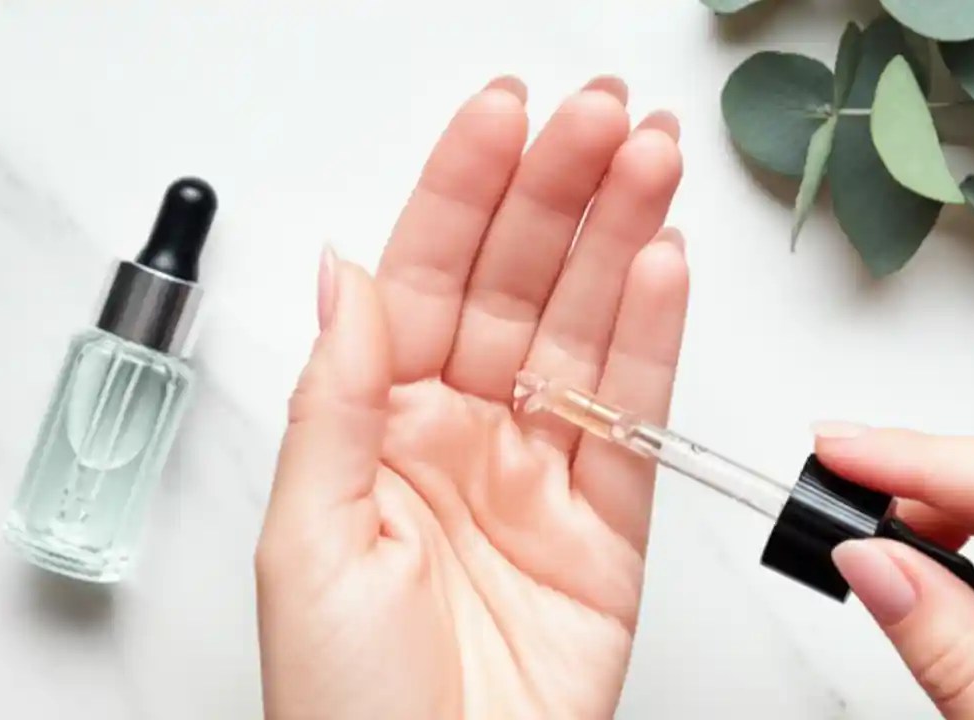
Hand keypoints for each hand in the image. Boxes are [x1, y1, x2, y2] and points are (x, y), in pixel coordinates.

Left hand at [254, 76, 686, 718]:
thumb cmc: (347, 702)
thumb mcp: (309, 534)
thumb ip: (339, 394)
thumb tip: (347, 273)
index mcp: (380, 425)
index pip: (428, 277)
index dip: (466, 190)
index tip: (504, 116)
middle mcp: (463, 434)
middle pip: (520, 286)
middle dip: (560, 195)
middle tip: (601, 120)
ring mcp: (541, 474)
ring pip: (588, 334)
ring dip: (620, 243)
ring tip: (649, 163)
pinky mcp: (609, 527)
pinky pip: (635, 419)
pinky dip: (654, 343)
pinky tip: (664, 270)